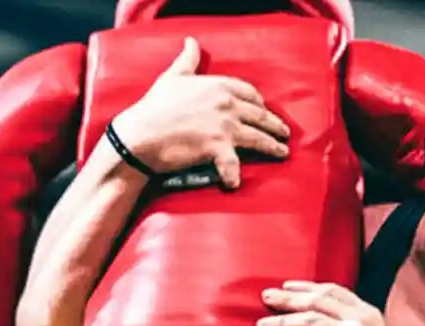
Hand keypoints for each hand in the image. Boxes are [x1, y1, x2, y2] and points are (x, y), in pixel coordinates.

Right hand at [112, 37, 291, 187]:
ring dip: (273, 147)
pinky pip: (233, 165)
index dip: (259, 101)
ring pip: (258, 138)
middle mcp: (226, 104)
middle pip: (259, 115)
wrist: (139, 134)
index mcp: (218, 86)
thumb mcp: (172, 77)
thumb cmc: (153, 106)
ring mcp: (224, 126)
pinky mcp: (218, 148)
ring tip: (282, 152)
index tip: (264, 108)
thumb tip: (191, 42)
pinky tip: (235, 183)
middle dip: (274, 125)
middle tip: (284, 133)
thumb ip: (187, 60)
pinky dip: (234, 176)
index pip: (249, 92)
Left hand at [257, 281, 402, 325]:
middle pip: (317, 301)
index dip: (307, 287)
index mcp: (368, 315)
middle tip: (265, 297)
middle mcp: (361, 320)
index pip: (333, 292)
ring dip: (280, 321)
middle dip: (288, 299)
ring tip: (260, 324)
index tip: (286, 287)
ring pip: (307, 320)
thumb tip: (315, 317)